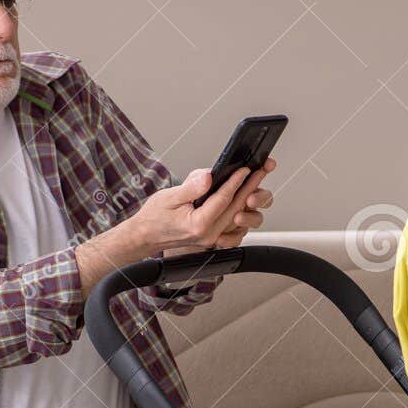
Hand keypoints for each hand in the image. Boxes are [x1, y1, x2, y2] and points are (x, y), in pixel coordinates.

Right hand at [131, 158, 275, 257]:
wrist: (145, 236)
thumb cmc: (154, 217)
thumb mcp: (169, 197)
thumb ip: (190, 188)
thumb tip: (209, 176)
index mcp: (198, 224)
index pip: (223, 200)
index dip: (236, 182)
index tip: (245, 169)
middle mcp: (208, 234)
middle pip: (235, 207)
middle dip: (250, 187)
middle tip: (261, 170)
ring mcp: (212, 238)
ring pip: (238, 217)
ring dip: (249, 199)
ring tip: (257, 182)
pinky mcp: (213, 238)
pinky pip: (233, 227)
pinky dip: (241, 213)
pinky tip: (246, 201)